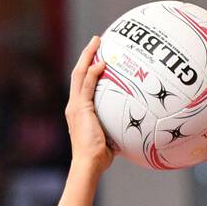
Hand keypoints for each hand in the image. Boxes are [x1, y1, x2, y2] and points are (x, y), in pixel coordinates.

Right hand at [65, 36, 116, 173]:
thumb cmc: (99, 160)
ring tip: (97, 41)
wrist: (88, 165)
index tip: (98, 58)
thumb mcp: (109, 141)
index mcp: (78, 113)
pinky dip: (94, 72)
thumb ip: (116, 131)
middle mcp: (73, 107)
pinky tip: (103, 62)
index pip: (82, 86)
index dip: (88, 70)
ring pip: (79, 74)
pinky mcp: (80, 108)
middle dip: (86, 56)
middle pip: (77, 74)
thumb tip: (132, 130)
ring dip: (88, 56)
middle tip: (96, 41)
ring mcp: (75, 106)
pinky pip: (87, 84)